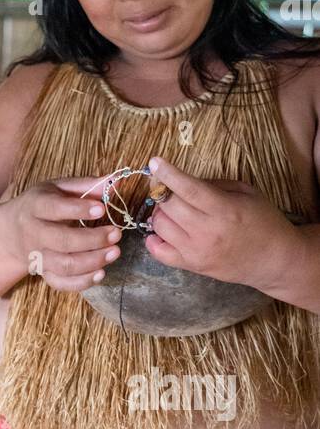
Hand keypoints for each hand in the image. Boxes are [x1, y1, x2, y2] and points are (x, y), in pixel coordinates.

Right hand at [6, 176, 123, 291]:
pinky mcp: (43, 273)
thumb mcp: (57, 188)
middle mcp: (34, 233)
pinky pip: (61, 283)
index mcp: (36, 206)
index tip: (102, 209)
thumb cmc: (42, 205)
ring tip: (114, 251)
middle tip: (116, 234)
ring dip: (93, 261)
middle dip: (93, 239)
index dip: (78, 210)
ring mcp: (38, 256)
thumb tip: (114, 181)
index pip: (54, 208)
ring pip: (64, 265)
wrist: (12, 232)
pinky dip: (82, 282)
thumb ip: (85, 185)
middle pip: (62, 241)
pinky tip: (101, 272)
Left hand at [143, 156, 300, 289]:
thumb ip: (215, 184)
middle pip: (169, 206)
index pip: (188, 189)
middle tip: (163, 185)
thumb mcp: (247, 193)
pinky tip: (162, 231)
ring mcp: (198, 252)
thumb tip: (183, 180)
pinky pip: (159, 253)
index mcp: (225, 209)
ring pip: (160, 226)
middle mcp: (208, 232)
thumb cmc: (264, 222)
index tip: (155, 162)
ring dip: (159, 213)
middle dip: (160, 190)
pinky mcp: (192, 266)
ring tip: (170, 209)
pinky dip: (154, 239)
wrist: (275, 260)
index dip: (168, 174)